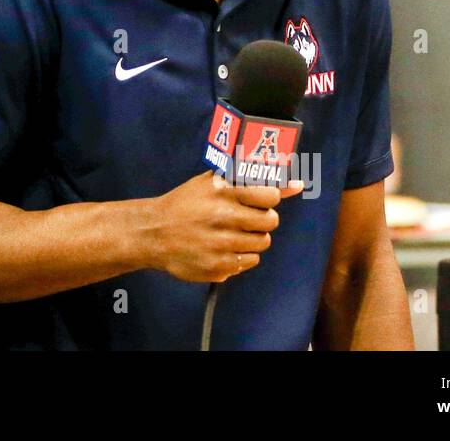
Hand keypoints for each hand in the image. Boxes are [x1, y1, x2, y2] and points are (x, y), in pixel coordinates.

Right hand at [143, 171, 303, 282]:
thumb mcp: (212, 183)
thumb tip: (297, 185)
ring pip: (262, 243)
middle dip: (263, 220)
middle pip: (270, 222)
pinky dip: (241, 255)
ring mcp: (219, 246)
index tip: (259, 200)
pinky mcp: (217, 268)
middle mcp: (222, 218)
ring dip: (252, 238)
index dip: (268, 198)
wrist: (153, 233)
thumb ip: (253, 182)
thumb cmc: (185, 204)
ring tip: (233, 233)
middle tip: (249, 219)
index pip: (269, 195)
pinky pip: (248, 262)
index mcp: (221, 193)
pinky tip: (224, 247)